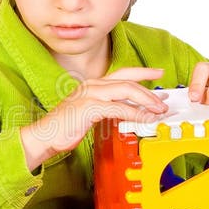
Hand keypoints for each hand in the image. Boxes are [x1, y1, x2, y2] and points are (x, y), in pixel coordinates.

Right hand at [20, 67, 167, 170]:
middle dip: (149, 90)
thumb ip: (107, 108)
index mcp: (93, 85)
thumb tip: (128, 112)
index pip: (122, 73)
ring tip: (159, 110)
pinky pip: (119, 108)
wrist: (44, 136)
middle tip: (164, 100)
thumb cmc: (65, 127)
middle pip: (128, 80)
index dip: (142, 72)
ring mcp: (90, 94)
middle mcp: (92, 85)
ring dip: (146, 100)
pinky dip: (135, 113)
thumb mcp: (90, 113)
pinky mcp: (89, 107)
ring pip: (126, 90)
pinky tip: (144, 119)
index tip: (158, 73)